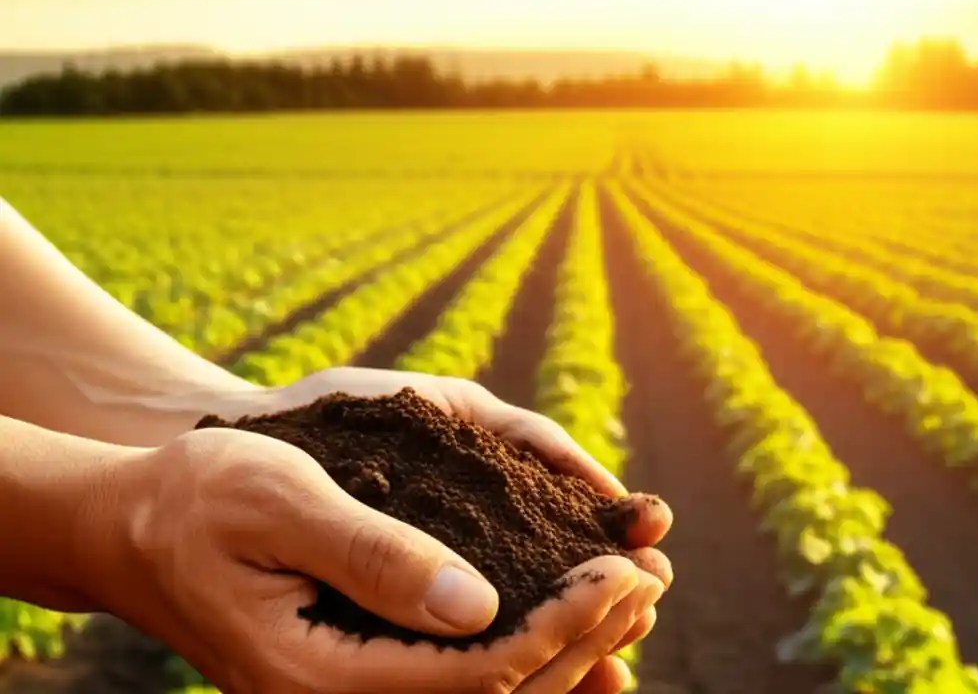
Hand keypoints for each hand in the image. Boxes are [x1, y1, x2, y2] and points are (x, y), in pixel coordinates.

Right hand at [87, 426, 668, 692]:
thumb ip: (376, 554)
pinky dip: (527, 658)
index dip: (563, 625)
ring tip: (634, 603)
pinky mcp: (357, 677)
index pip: (476, 671)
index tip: (622, 571)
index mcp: (318, 674)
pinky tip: (575, 632)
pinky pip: (457, 683)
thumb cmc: (197, 498)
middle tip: (649, 581)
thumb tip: (481, 607)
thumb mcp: (281, 500)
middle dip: (585, 640)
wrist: (131, 528)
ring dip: (568, 654)